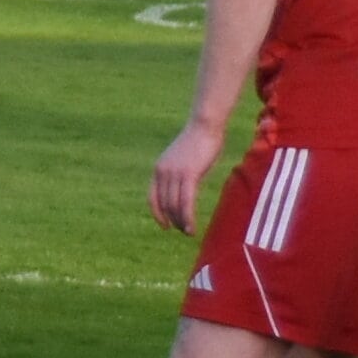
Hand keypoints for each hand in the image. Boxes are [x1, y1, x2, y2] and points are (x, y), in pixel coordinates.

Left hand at [149, 114, 228, 236]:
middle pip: (164, 205)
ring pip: (174, 206)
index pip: (153, 198)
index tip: (165, 226)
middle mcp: (162, 173)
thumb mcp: (182, 160)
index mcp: (158, 170)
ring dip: (181, 222)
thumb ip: (178, 174)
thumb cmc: (198, 141)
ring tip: (189, 232)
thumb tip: (183, 188)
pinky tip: (191, 228)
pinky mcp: (189, 175)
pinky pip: (186, 202)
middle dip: (173, 220)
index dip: (158, 214)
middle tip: (184, 230)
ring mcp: (175, 174)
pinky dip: (187, 218)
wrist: (205, 125)